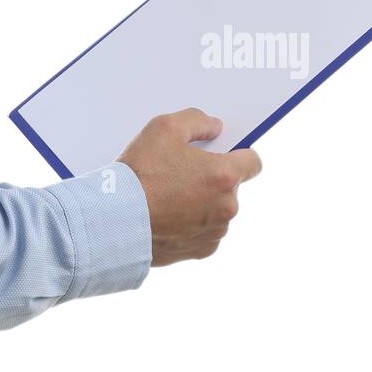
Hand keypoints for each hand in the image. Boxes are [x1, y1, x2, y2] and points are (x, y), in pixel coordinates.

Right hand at [117, 108, 261, 266]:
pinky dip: (191, 224)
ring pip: (217, 210)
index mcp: (225, 176)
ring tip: (169, 195)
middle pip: (231, 187)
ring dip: (202, 202)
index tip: (222, 153)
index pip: (254, 162)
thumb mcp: (164, 127)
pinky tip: (167, 215)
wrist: (117, 220)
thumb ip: (197, 121)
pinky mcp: (201, 251)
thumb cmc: (140, 174)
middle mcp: (227, 207)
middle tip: (180, 172)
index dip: (239, 154)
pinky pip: (204, 231)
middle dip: (212, 178)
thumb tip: (214, 127)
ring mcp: (216, 232)